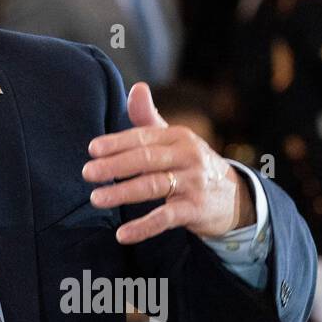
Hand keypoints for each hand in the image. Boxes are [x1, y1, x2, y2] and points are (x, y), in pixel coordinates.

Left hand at [81, 82, 253, 243]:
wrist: (234, 196)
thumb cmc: (190, 163)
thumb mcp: (173, 139)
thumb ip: (149, 118)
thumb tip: (136, 87)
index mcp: (178, 136)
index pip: (143, 138)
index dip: (117, 143)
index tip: (92, 149)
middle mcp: (187, 156)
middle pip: (146, 160)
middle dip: (114, 166)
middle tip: (87, 173)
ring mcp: (193, 183)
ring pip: (153, 186)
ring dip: (123, 193)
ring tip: (96, 199)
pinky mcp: (195, 209)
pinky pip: (166, 218)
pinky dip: (143, 227)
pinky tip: (122, 234)